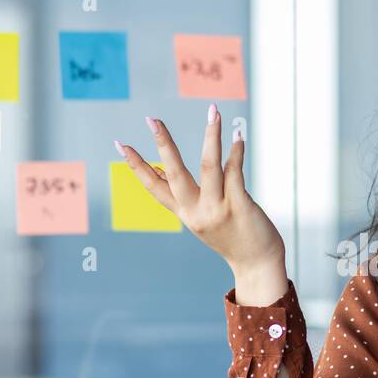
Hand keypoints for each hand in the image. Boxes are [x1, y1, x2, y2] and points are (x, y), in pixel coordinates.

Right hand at [116, 108, 285, 283]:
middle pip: (175, 173)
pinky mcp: (239, 207)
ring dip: (212, 135)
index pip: (154, 186)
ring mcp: (218, 209)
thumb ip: (184, 196)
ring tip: (214, 111)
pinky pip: (235, 173)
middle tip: (151, 118)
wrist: (257, 266)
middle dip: (163, 144)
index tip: (120, 144)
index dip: (136, 165)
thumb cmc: (231, 237)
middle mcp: (197, 212)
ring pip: (210, 166)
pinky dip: (236, 152)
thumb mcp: (200, 219)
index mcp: (185, 214)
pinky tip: (238, 135)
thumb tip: (161, 168)